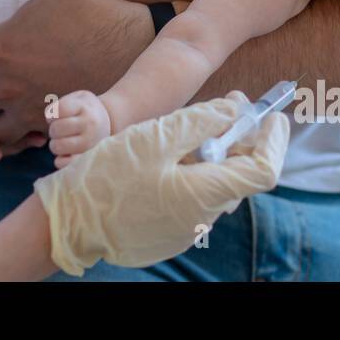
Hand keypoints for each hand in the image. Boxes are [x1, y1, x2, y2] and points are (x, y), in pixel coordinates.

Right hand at [34, 91, 290, 275]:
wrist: (65, 222)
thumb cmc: (106, 178)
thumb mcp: (153, 138)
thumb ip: (199, 122)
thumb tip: (234, 110)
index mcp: (205, 194)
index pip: (263, 170)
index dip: (273, 140)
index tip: (274, 115)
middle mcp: (202, 219)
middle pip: (238, 175)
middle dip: (240, 138)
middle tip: (228, 104)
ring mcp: (183, 231)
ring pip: (213, 185)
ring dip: (214, 155)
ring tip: (191, 126)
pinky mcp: (165, 235)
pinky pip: (191, 200)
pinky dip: (192, 174)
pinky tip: (168, 156)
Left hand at [48, 90, 112, 168]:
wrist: (109, 121)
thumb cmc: (86, 109)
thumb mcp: (78, 98)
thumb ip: (61, 105)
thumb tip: (49, 118)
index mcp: (85, 108)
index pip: (59, 110)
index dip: (52, 113)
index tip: (57, 115)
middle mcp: (89, 126)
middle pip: (56, 128)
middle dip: (53, 129)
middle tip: (61, 129)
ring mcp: (88, 144)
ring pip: (57, 146)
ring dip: (56, 144)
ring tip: (64, 140)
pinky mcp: (86, 159)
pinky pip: (63, 163)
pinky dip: (60, 159)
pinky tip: (66, 153)